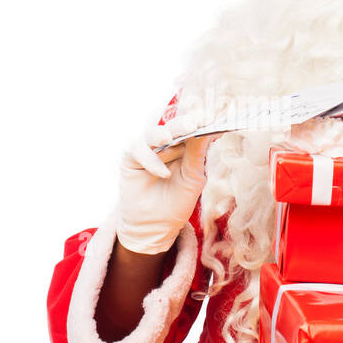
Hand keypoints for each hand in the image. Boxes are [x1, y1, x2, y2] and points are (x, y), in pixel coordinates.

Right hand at [116, 112, 219, 254]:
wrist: (157, 224)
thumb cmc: (178, 200)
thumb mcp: (193, 176)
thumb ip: (197, 153)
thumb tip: (209, 130)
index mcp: (185, 144)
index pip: (192, 126)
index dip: (200, 120)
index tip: (212, 118)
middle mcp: (166, 142)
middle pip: (173, 125)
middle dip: (183, 123)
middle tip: (193, 122)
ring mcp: (147, 148)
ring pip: (153, 133)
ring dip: (161, 134)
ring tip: (169, 139)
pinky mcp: (130, 157)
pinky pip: (138, 150)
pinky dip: (151, 160)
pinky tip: (163, 174)